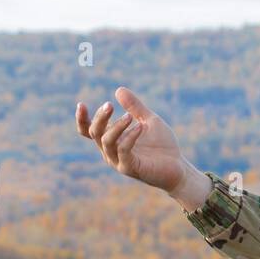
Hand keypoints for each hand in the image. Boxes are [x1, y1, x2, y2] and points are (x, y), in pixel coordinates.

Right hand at [76, 86, 208, 204]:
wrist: (178, 167)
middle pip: (95, 132)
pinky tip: (140, 127)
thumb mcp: (148, 120)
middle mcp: (111, 151)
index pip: (89, 130)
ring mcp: (118, 161)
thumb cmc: (162, 145)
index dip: (81, 119)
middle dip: (100, 117)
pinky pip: (123, 151)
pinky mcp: (130, 168)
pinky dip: (130, 137)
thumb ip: (134, 107)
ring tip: (129, 116)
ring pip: (106, 141)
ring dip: (116, 126)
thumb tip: (119, 90)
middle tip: (110, 105)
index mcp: (112, 139)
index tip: (81, 104)